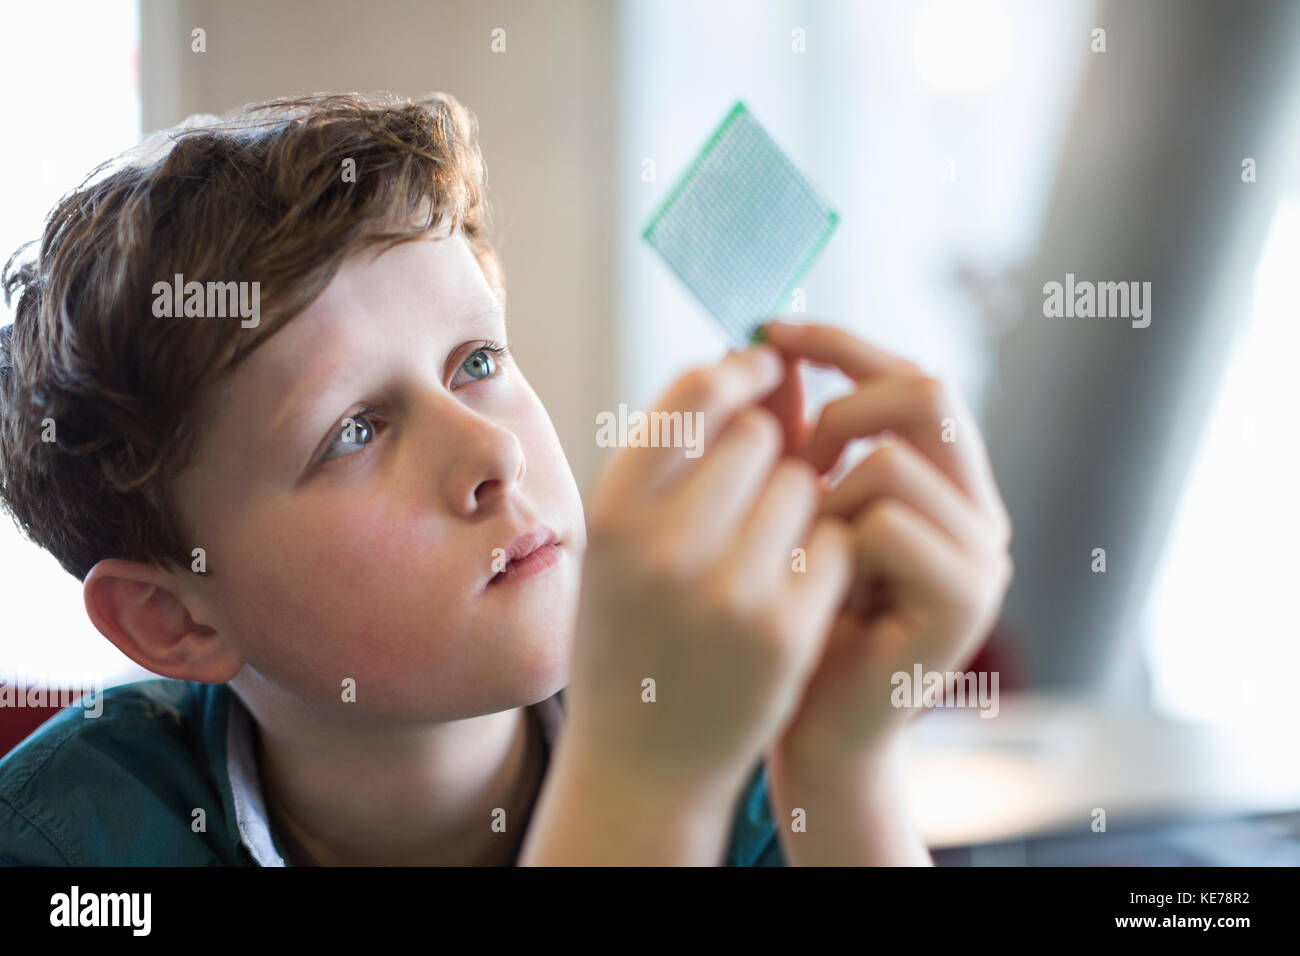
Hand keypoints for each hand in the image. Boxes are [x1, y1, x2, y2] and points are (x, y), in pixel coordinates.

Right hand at [563, 343, 855, 805]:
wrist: (644, 761)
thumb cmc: (634, 633)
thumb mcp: (626, 544)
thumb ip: (682, 454)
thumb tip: (766, 358)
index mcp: (611, 512)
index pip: (690, 394)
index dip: (737, 372)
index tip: (763, 368)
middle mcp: (662, 544)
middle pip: (758, 435)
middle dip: (771, 451)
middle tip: (759, 487)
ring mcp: (727, 588)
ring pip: (803, 485)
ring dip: (800, 502)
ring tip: (767, 548)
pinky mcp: (785, 629)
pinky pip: (832, 543)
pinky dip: (824, 554)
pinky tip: (794, 588)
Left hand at [758, 320, 1013, 771]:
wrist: (811, 727)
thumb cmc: (795, 617)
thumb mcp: (792, 511)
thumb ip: (793, 435)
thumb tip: (767, 347)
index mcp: (945, 479)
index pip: (912, 374)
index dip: (841, 344)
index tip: (768, 331)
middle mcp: (978, 507)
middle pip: (925, 391)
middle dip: (840, 408)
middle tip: (793, 456)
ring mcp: (981, 554)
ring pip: (892, 460)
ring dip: (824, 494)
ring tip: (804, 549)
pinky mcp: (965, 601)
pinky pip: (885, 525)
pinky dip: (833, 544)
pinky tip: (820, 587)